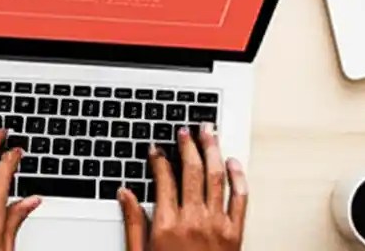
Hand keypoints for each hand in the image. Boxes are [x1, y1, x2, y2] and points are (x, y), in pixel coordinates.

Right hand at [119, 124, 247, 250]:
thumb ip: (133, 222)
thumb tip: (125, 194)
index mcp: (167, 224)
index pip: (164, 178)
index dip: (159, 158)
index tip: (157, 148)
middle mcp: (193, 220)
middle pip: (191, 170)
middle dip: (188, 145)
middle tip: (185, 131)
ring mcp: (217, 224)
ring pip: (216, 176)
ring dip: (213, 150)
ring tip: (209, 133)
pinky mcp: (236, 233)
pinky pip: (240, 197)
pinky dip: (238, 176)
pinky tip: (233, 162)